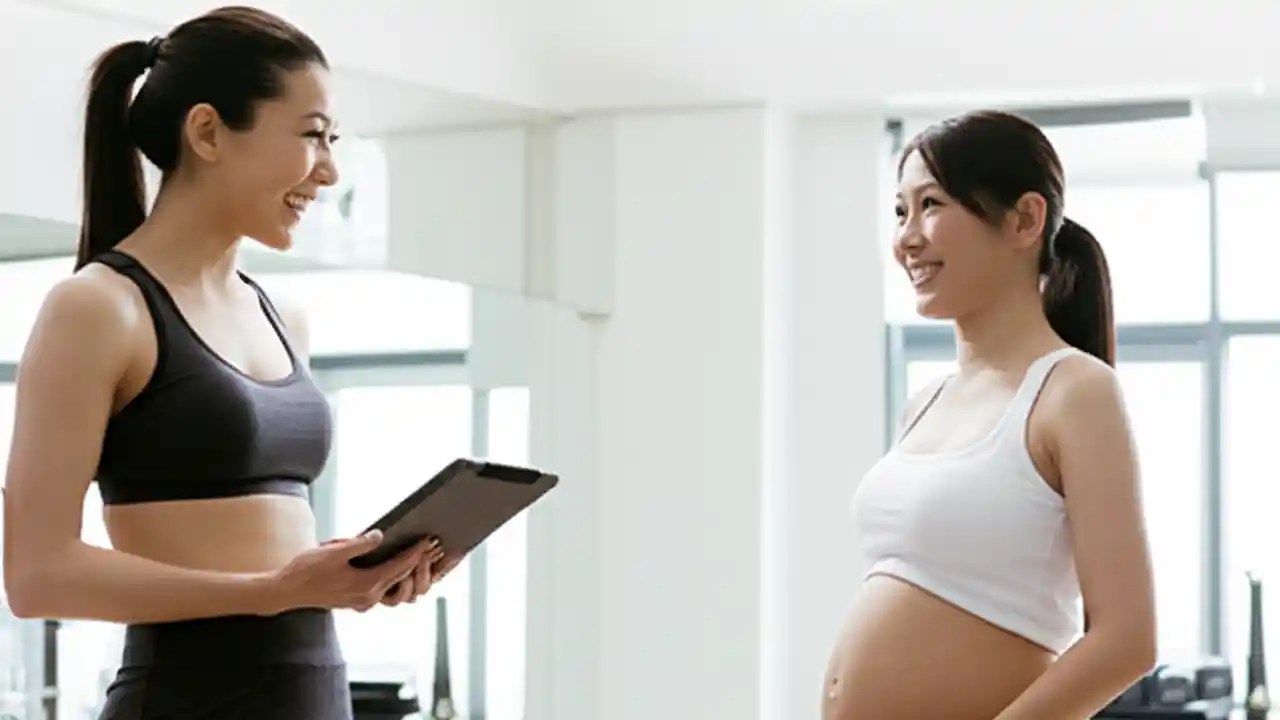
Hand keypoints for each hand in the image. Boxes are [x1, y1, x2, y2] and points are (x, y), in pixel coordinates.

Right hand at [269, 531, 438, 613]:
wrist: (286, 591)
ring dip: (406, 573)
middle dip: (417, 563)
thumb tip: (380, 536)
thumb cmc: (305, 570)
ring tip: (417, 557)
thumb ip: (359, 544)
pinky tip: (394, 566)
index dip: (416, 553)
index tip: (428, 541)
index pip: (399, 567)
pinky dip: (392, 579)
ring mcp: (363, 602)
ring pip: (394, 588)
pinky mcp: (356, 601)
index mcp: (365, 585)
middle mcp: (368, 597)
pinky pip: (382, 590)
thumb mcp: (333, 551)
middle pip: (401, 579)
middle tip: (430, 546)